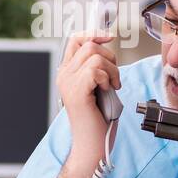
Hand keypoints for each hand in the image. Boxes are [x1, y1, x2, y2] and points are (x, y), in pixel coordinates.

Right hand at [57, 30, 120, 170]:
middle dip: (110, 57)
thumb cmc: (98, 119)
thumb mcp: (98, 86)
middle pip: (89, 45)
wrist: (92, 144)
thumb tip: (107, 48)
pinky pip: (96, 70)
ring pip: (95, 56)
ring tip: (112, 86)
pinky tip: (107, 91)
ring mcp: (68, 82)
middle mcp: (63, 75)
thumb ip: (98, 68)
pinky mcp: (76, 91)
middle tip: (113, 78)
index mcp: (66, 72)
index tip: (109, 37)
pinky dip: (108, 78)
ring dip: (112, 70)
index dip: (94, 33)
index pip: (76, 39)